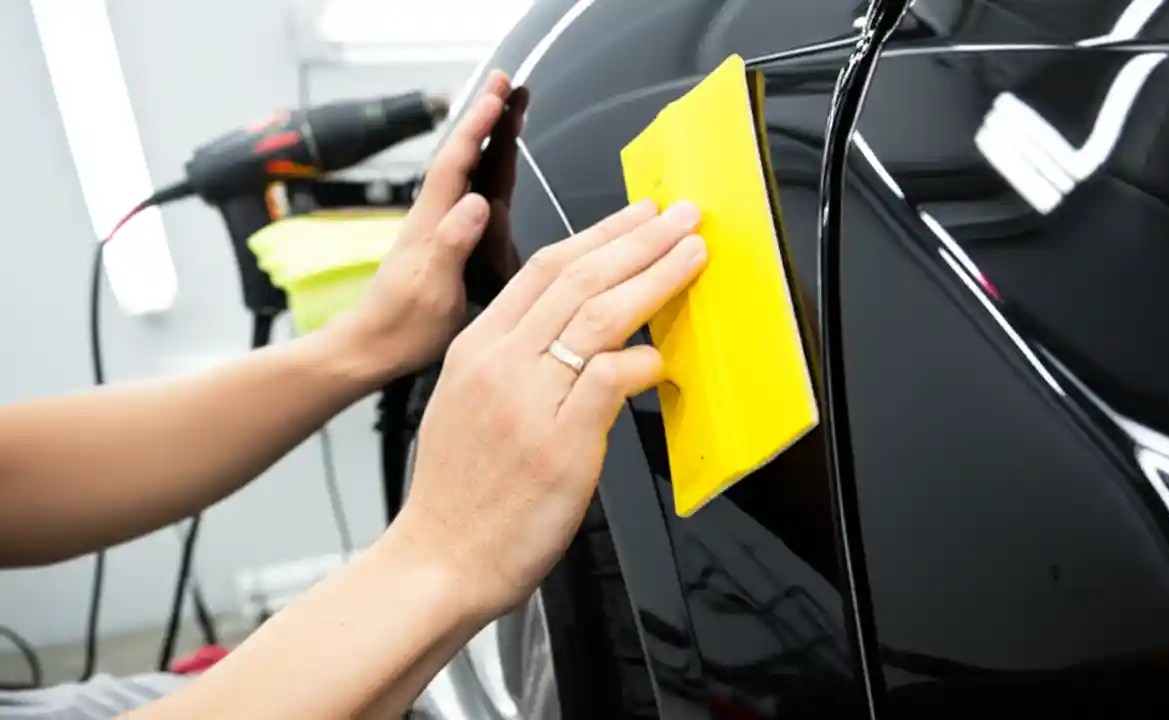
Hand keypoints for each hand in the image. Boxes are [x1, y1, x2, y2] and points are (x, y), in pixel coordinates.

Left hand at [341, 71, 521, 379]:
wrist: (371, 349)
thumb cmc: (403, 327)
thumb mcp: (433, 289)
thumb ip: (452, 244)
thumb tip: (478, 202)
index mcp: (432, 224)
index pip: (457, 163)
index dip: (477, 127)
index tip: (499, 95)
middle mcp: (433, 217)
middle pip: (461, 156)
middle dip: (485, 118)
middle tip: (509, 83)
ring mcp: (435, 227)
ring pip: (464, 171)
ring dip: (485, 138)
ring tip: (508, 111)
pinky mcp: (440, 241)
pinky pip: (466, 192)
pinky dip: (482, 168)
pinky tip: (491, 167)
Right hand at [386, 199, 706, 617]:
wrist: (437, 559)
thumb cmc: (458, 493)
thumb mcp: (468, 405)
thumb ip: (517, 366)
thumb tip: (575, 343)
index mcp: (476, 348)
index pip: (544, 268)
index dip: (600, 235)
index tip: (637, 218)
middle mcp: (499, 363)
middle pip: (578, 278)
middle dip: (638, 240)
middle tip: (680, 217)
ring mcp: (528, 401)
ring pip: (599, 315)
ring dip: (655, 277)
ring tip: (692, 254)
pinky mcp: (558, 444)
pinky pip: (609, 379)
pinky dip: (643, 361)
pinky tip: (664, 357)